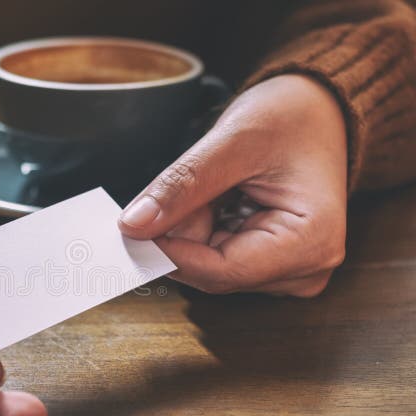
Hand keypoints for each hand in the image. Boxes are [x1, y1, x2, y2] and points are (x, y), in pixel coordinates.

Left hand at [119, 74, 347, 296]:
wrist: (317, 110)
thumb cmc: (291, 118)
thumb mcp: (231, 143)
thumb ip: (181, 187)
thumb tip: (134, 225)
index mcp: (311, 243)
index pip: (220, 271)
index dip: (169, 252)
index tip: (131, 228)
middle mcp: (305, 268)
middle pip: (212, 271)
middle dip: (184, 232)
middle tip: (183, 187)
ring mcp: (289, 271)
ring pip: (207, 265)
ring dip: (195, 227)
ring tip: (218, 186)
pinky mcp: (271, 265)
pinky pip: (214, 257)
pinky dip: (203, 228)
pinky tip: (221, 199)